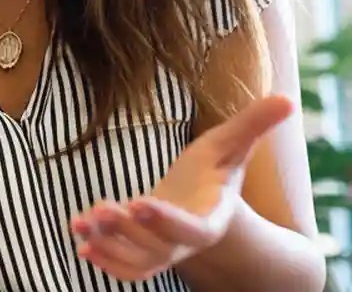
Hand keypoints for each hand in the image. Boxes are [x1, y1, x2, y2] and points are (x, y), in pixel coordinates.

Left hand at [72, 95, 292, 280]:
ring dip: (109, 246)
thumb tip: (287, 97)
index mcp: (211, 218)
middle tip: (103, 209)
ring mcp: (164, 251)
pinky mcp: (142, 253)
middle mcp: (187, 242)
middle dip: (129, 233)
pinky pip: (126, 269)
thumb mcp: (229, 145)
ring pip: (139, 263)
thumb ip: (253, 125)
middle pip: (160, 249)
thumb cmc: (212, 172)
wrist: (200, 203)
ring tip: (83, 222)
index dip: (168, 221)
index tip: (139, 202)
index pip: (194, 230)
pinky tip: (79, 236)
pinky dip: (104, 258)